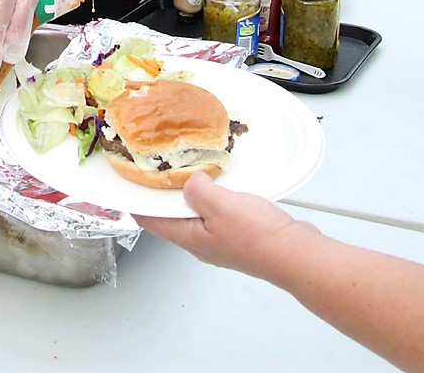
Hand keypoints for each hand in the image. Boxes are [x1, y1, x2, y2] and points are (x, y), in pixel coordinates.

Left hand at [135, 172, 317, 279]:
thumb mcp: (219, 206)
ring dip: (192, 193)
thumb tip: (192, 182)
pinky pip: (219, 211)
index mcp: (190, 237)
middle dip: (165, 195)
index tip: (128, 187)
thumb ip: (198, 191)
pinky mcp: (240, 233)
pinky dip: (215, 196)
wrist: (296, 254)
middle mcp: (203, 242)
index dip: (138, 203)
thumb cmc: (260, 238)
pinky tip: (222, 183)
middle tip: (158, 170)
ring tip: (189, 171)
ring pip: (198, 212)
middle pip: (173, 216)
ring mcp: (221, 239)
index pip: (152, 221)